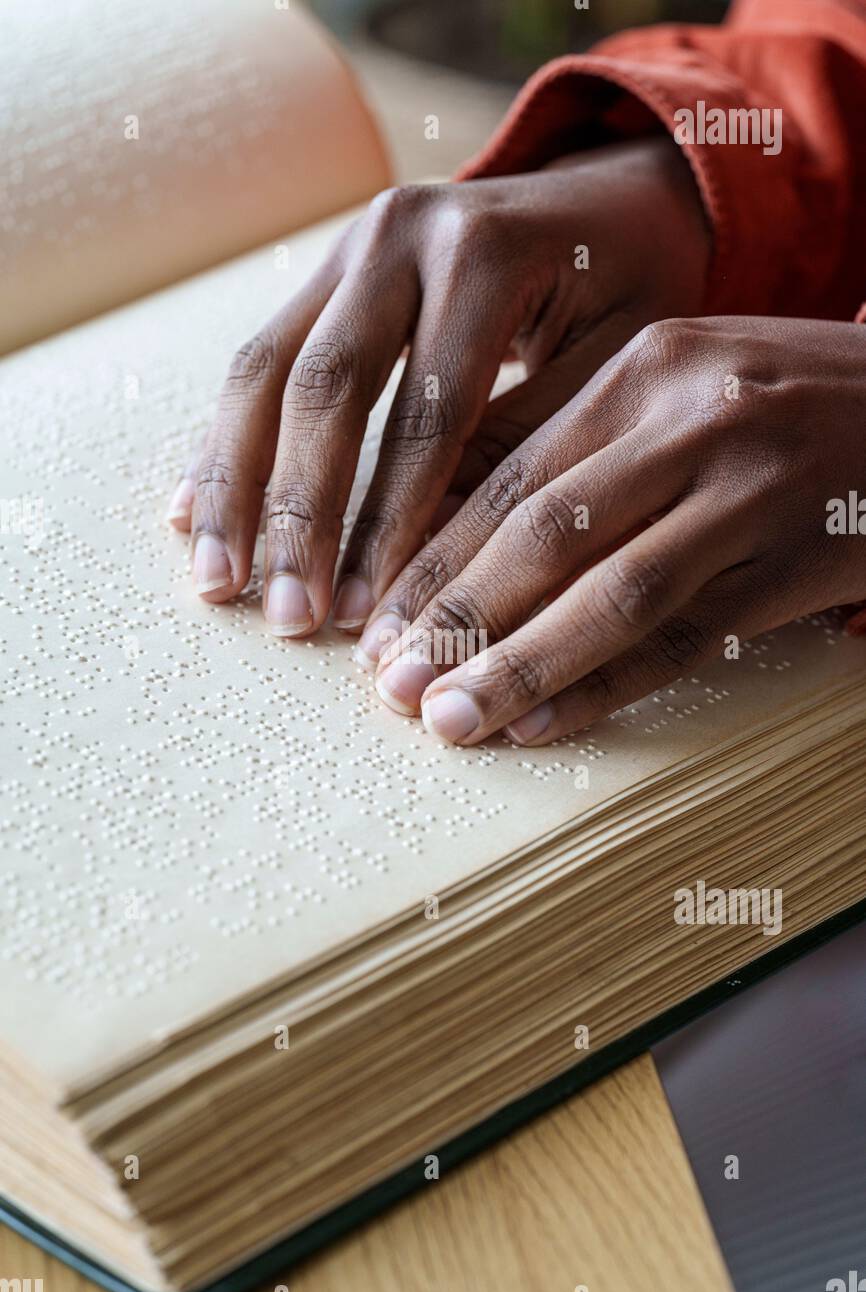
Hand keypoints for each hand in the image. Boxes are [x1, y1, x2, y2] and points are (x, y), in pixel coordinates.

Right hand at [166, 137, 708, 633]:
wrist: (612, 194)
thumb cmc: (628, 289)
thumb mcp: (611, 363)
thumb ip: (526, 444)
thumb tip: (435, 559)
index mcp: (484, 254)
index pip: (423, 412)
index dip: (389, 521)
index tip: (368, 613)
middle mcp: (401, 235)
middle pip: (324, 387)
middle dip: (299, 515)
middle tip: (288, 615)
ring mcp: (350, 246)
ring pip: (266, 372)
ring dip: (236, 485)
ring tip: (220, 582)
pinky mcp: (325, 272)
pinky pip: (260, 361)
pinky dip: (227, 443)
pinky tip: (194, 513)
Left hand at [370, 316, 865, 744]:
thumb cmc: (789, 404)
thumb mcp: (682, 387)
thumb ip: (576, 438)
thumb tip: (447, 513)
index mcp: (648, 367)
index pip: (511, 472)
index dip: (434, 556)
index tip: (377, 622)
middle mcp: (695, 417)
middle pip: (546, 531)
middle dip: (457, 616)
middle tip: (388, 685)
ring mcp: (755, 488)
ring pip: (611, 590)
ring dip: (518, 663)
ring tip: (447, 720)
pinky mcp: (802, 556)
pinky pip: (689, 635)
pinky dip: (611, 684)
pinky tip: (547, 724)